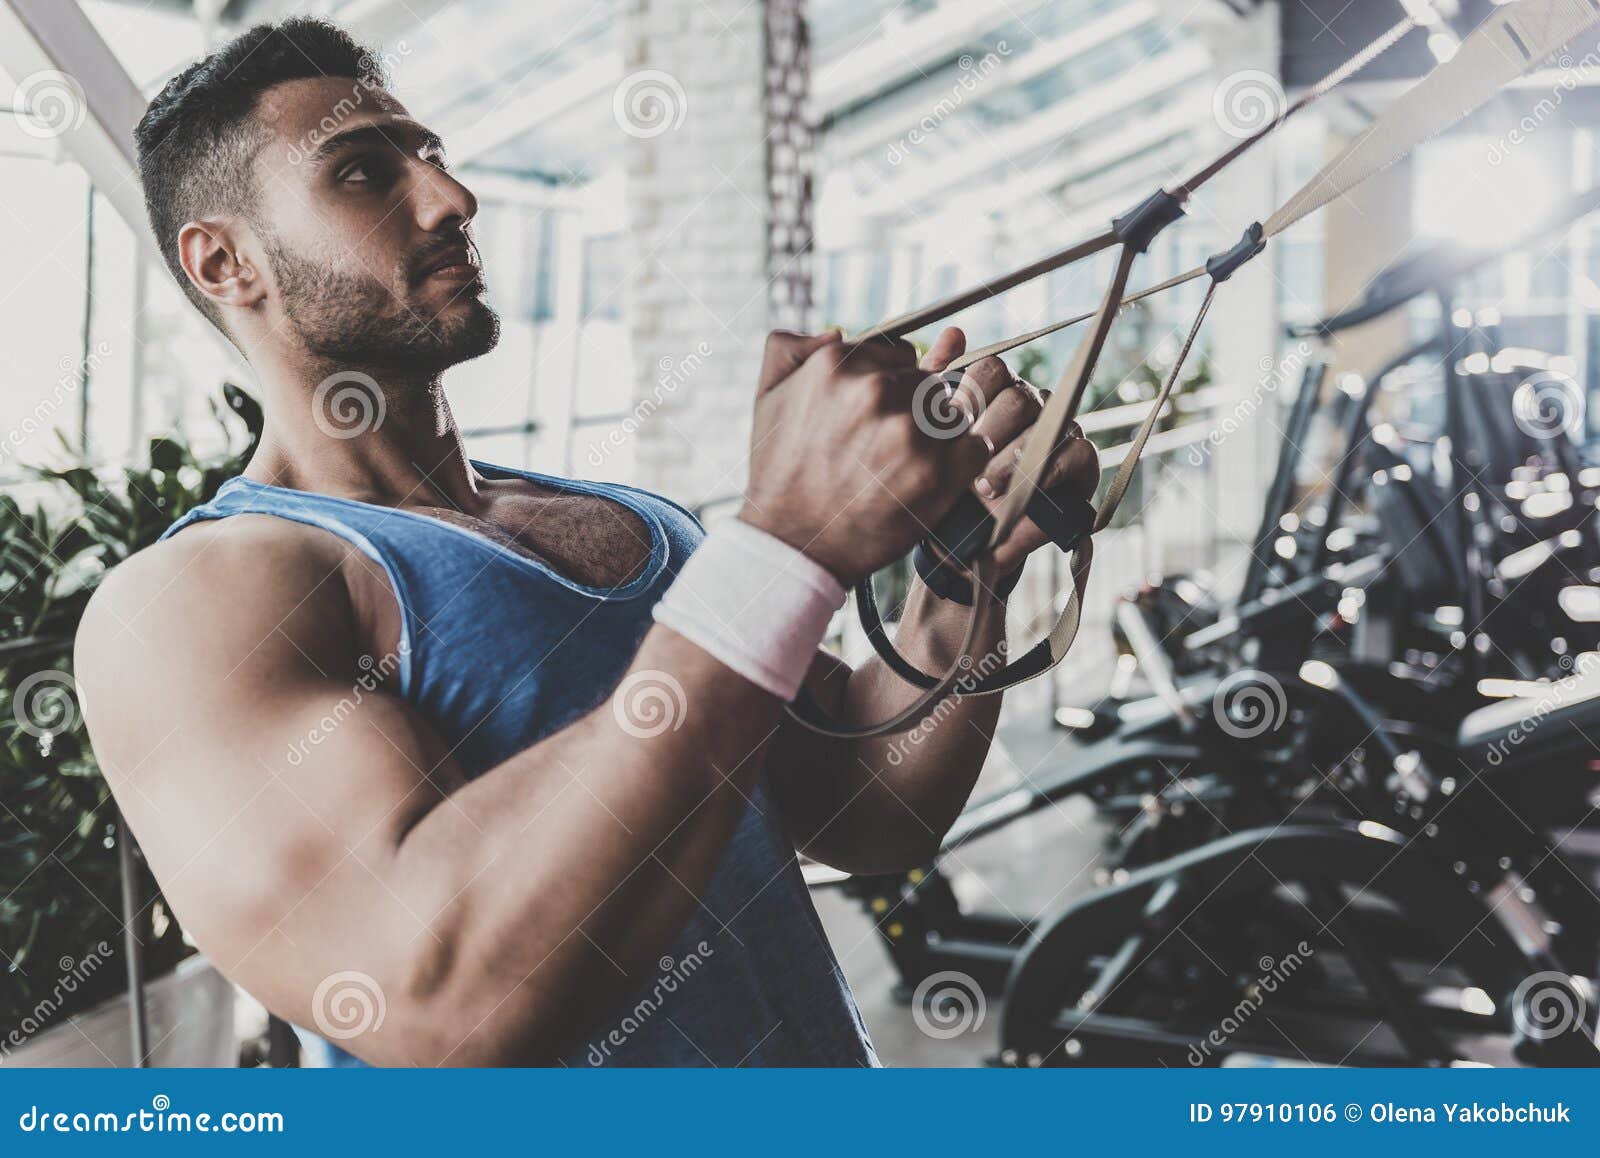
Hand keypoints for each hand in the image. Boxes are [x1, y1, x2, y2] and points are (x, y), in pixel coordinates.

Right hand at [739, 328, 1011, 584]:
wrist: (792, 545)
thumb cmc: (780, 473)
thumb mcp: (767, 396)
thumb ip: (790, 347)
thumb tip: (838, 331)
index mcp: (837, 364)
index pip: (899, 354)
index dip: (894, 386)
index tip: (880, 417)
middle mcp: (875, 389)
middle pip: (929, 382)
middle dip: (916, 411)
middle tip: (887, 449)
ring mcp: (909, 429)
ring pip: (952, 412)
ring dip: (939, 437)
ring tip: (903, 468)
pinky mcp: (939, 470)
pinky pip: (975, 447)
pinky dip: (962, 465)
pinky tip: (930, 482)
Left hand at [917, 328, 1099, 581]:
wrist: (968, 544)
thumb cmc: (947, 490)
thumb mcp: (930, 445)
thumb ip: (933, 389)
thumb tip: (954, 332)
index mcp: (995, 393)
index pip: (991, 369)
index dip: (971, 396)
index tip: (951, 429)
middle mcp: (1030, 403)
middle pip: (1017, 395)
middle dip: (989, 433)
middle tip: (966, 466)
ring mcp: (1059, 428)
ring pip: (1044, 422)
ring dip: (1011, 458)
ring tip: (985, 488)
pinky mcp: (1083, 460)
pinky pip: (1075, 451)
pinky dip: (1045, 473)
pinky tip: (1019, 493)